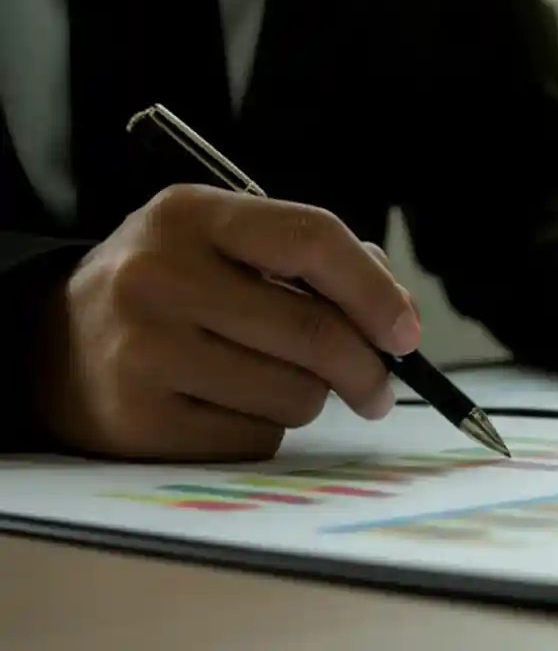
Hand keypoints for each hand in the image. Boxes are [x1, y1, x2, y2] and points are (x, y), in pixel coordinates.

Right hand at [35, 184, 420, 460]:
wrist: (56, 347)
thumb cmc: (172, 290)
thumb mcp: (225, 244)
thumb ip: (313, 261)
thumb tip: (397, 315)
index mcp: (190, 215)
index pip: (312, 239)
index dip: (376, 291)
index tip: (406, 332)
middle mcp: (159, 276)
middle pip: (316, 333)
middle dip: (368, 368)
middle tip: (378, 385)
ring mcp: (144, 351)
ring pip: (295, 394)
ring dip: (312, 397)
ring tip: (278, 381)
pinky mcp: (141, 421)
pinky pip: (257, 437)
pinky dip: (266, 428)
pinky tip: (232, 405)